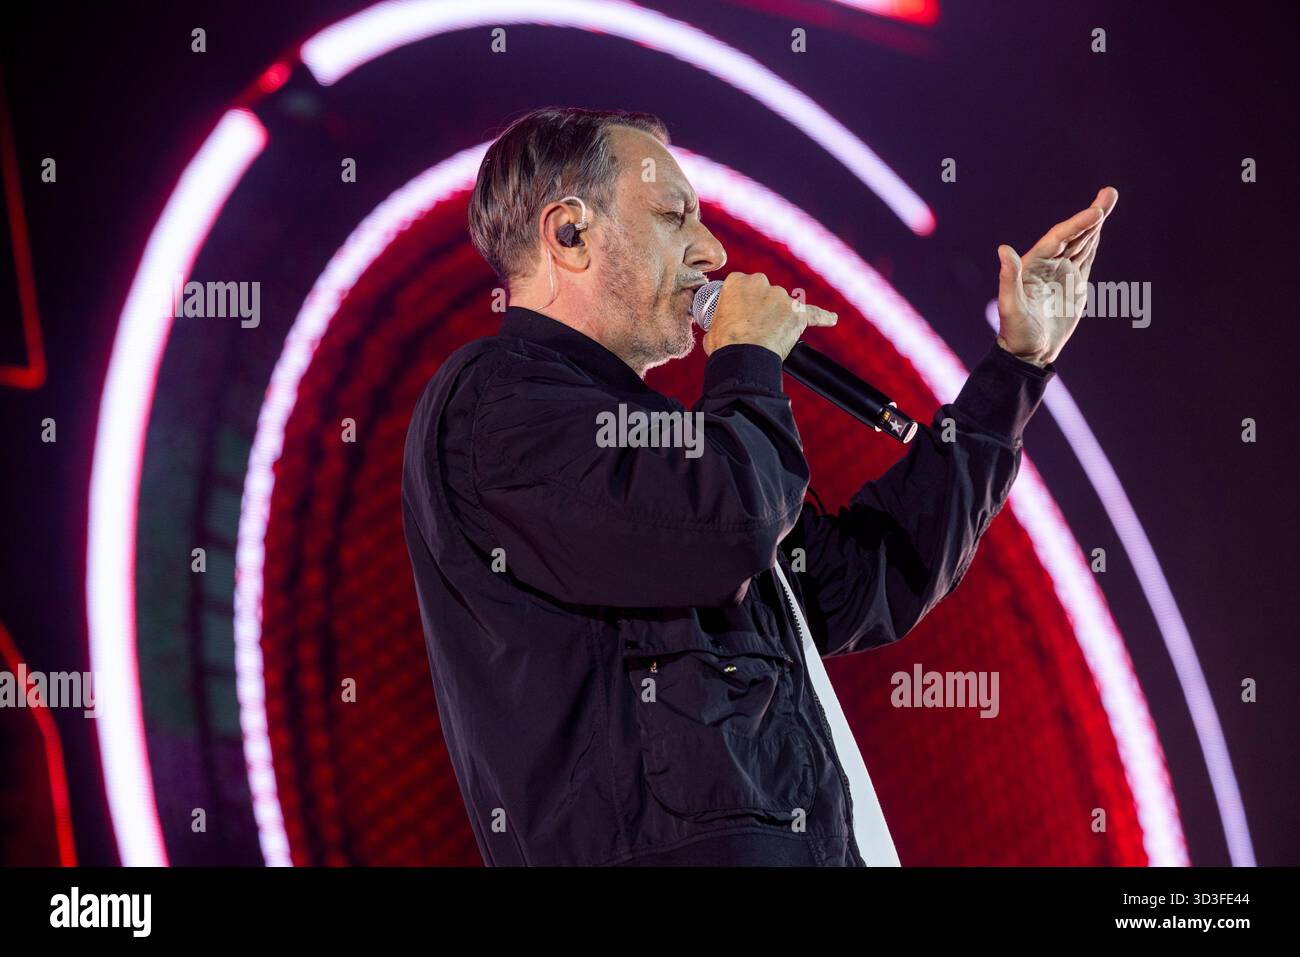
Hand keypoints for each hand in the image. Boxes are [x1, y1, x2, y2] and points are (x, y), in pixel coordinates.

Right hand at [703, 272, 837, 360]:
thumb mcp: (713, 325)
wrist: (743, 356)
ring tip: (771, 338)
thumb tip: (725, 326)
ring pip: (784, 305)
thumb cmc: (725, 344)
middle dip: (762, 308)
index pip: (742, 287)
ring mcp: (781, 296)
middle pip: (764, 293)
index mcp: (737, 281)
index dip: (742, 304)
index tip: (740, 317)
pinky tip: (832, 319)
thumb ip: (723, 318)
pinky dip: (823, 317)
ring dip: (780, 317)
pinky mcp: (798, 312)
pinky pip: (814, 313)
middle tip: (754, 329)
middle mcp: (761, 282)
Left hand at [996, 186, 1118, 366]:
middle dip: (1091, 215)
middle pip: (1072, 234)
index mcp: (1033, 265)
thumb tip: (1003, 250)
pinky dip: (1093, 242)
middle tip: (1109, 193)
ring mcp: (1061, 272)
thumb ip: (1009, 278)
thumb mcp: (1010, 307)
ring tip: (1108, 200)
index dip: (1076, 225)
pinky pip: (1085, 258)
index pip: (1058, 239)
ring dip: (1095, 224)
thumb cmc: (1015, 332)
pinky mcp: (1073, 284)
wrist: (1028, 352)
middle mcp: (1048, 264)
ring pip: (1082, 242)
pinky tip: (1099, 228)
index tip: (1095, 212)